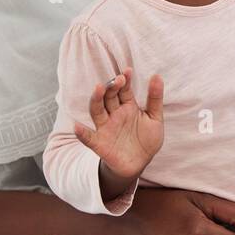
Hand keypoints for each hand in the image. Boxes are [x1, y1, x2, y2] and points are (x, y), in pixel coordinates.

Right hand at [73, 68, 163, 183]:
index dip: (125, 80)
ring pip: (97, 111)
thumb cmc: (146, 139)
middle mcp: (114, 114)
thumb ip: (155, 98)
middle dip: (112, 86)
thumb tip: (157, 75)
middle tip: (118, 79)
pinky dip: (82, 133)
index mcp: (127, 106)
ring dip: (96, 99)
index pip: (124, 90)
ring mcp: (105, 128)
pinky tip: (77, 127)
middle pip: (109, 97)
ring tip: (98, 88)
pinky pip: (88, 138)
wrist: (140, 164)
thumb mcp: (155, 118)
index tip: (128, 71)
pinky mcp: (99, 143)